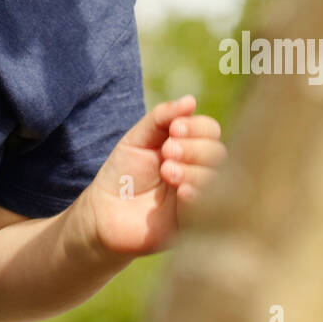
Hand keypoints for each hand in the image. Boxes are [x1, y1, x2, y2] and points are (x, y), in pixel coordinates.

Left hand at [82, 95, 226, 258]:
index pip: (210, 130)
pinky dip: (198, 194)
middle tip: (167, 152)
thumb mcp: (138, 138)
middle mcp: (197, 169)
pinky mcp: (194, 221)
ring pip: (216, 178)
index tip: (174, 129)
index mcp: (187, 147)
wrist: (104, 212)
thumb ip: (162, 117)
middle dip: (194, 148)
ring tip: (167, 171)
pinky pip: (209, 208)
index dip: (197, 127)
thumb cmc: (122, 172)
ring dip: (194, 170)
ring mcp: (198, 195)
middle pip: (218, 152)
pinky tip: (182, 192)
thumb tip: (191, 100)